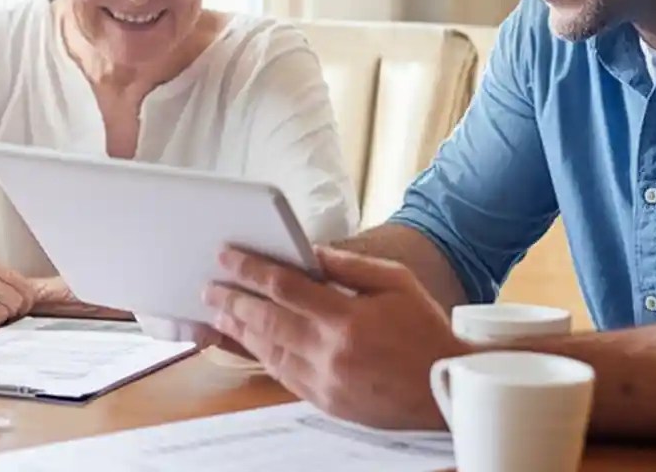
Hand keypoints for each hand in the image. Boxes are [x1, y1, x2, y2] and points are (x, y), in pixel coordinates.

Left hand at [202, 246, 472, 429]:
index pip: (284, 286)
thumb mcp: (395, 282)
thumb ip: (349, 266)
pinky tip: (250, 342)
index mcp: (347, 318)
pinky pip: (282, 376)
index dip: (250, 269)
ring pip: (268, 350)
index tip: (226, 256)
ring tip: (219, 314)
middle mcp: (330, 352)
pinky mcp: (325, 401)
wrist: (446, 387)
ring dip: (239, 330)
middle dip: (233, 300)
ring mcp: (325, 381)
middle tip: (209, 286)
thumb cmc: (424, 329)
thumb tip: (309, 254)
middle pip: (266, 319)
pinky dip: (262, 356)